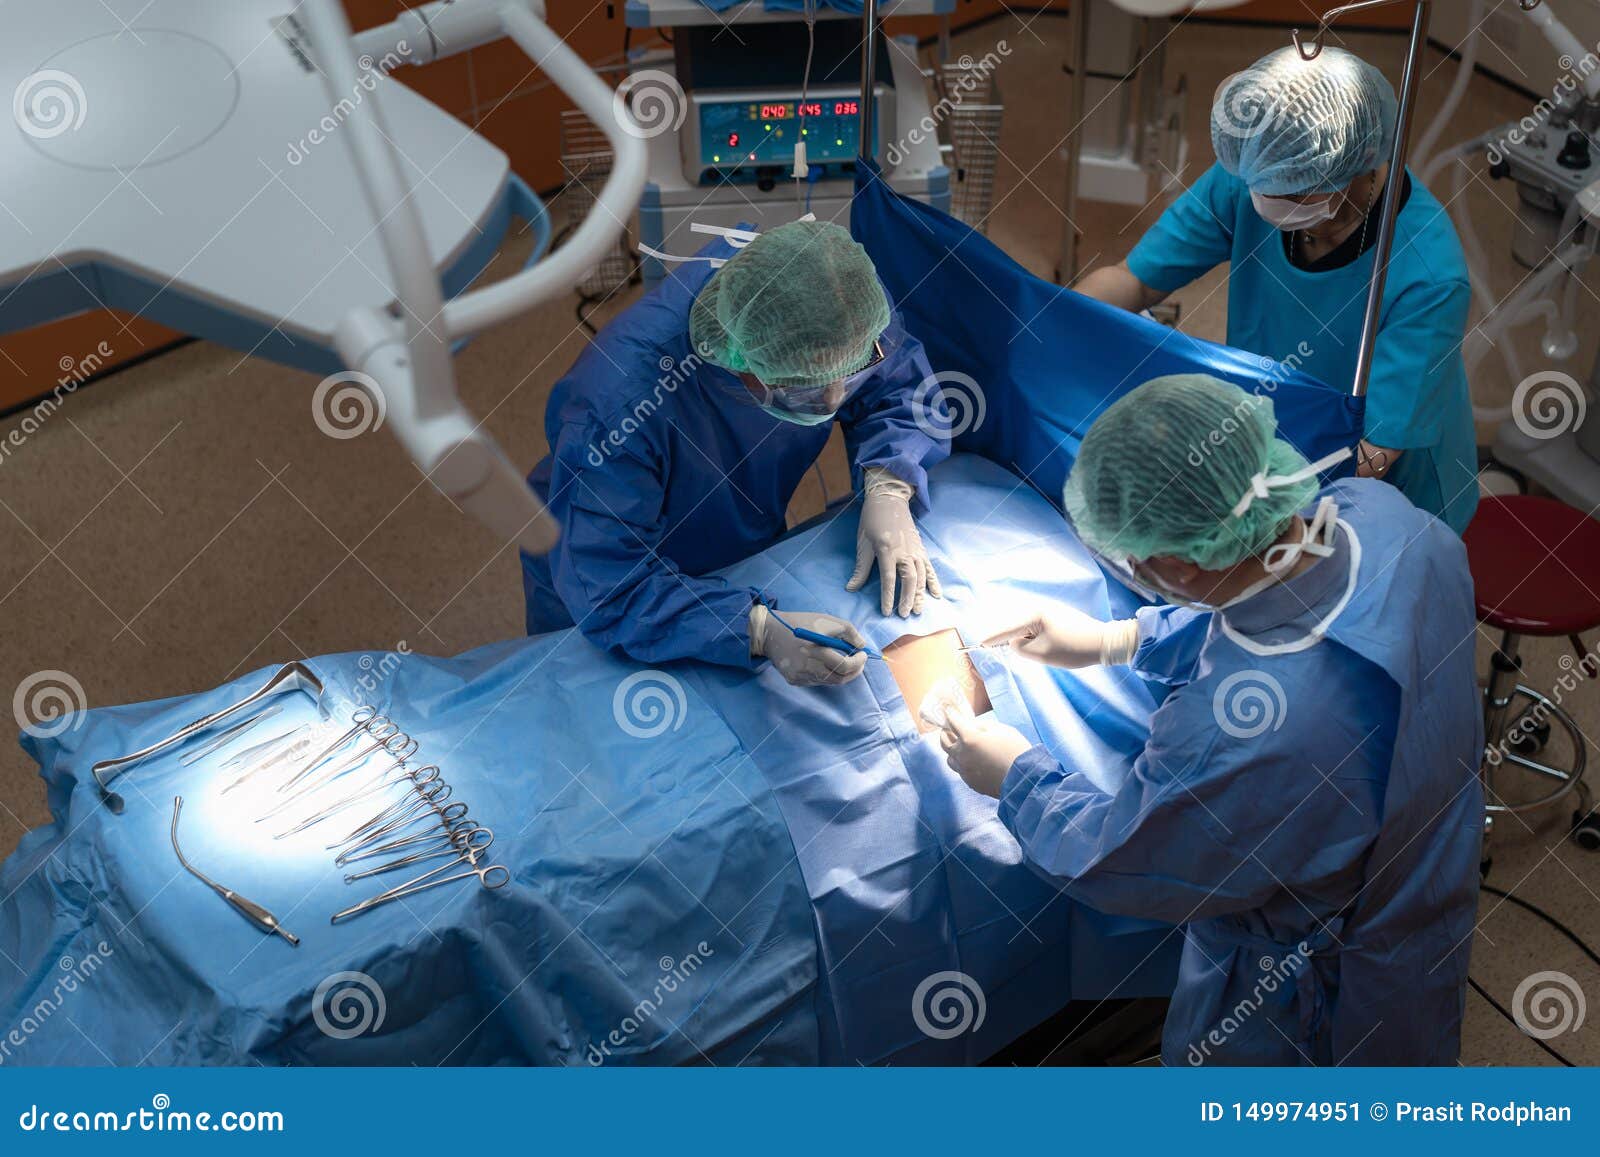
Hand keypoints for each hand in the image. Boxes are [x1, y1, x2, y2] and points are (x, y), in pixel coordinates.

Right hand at [750, 606, 868, 686]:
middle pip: (839, 679)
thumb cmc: (799, 623)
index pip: (845, 666)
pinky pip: (817, 681)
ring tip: (844, 659)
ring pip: (829, 681)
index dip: (858, 661)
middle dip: (854, 671)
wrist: (769, 632)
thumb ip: (848, 632)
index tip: (863, 653)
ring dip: (841, 672)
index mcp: (817, 652)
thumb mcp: (826, 620)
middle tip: (859, 661)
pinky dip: (826, 673)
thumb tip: (861, 645)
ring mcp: (801, 678)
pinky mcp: (795, 681)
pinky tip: (825, 663)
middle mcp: (808, 669)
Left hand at [846, 475, 940, 617]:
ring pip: (921, 575)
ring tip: (919, 610)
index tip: (887, 612)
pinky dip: (933, 581)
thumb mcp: (863, 543)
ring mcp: (915, 550)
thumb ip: (861, 567)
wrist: (889, 499)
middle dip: (908, 599)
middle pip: (909, 579)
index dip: (888, 597)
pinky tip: (936, 594)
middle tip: (905, 615)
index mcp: (887, 549)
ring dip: (921, 594)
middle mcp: (904, 551)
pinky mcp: (921, 548)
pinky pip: (929, 567)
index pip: (889, 579)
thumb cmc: (872, 520)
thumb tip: (851, 588)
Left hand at [939, 714, 1032, 797]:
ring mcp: (964, 771)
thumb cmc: (1015, 749)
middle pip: (944, 741)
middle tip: (950, 728)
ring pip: (950, 759)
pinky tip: (972, 761)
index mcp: (969, 738)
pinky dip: (963, 763)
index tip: (948, 710)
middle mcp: (962, 755)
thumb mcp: (1001, 729)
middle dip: (946, 732)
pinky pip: (961, 771)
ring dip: (952, 750)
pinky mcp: (970, 782)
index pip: (953, 722)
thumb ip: (982, 725)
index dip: (950, 714)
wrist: (1024, 779)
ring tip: (959, 746)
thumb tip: (971, 726)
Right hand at [982, 608, 1136, 667]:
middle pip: (1017, 626)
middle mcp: (1041, 608)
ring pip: (1029, 628)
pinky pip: (1039, 627)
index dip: (994, 638)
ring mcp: (1051, 611)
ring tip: (1042, 652)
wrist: (1105, 642)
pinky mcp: (1059, 617)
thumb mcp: (1042, 654)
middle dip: (1013, 639)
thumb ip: (1021, 648)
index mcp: (1035, 614)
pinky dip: (1037, 637)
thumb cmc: (1073, 649)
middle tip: (1017, 653)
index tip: (980, 643)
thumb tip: (1015, 642)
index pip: (1008, 628)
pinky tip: (1047, 647)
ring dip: (1028, 640)